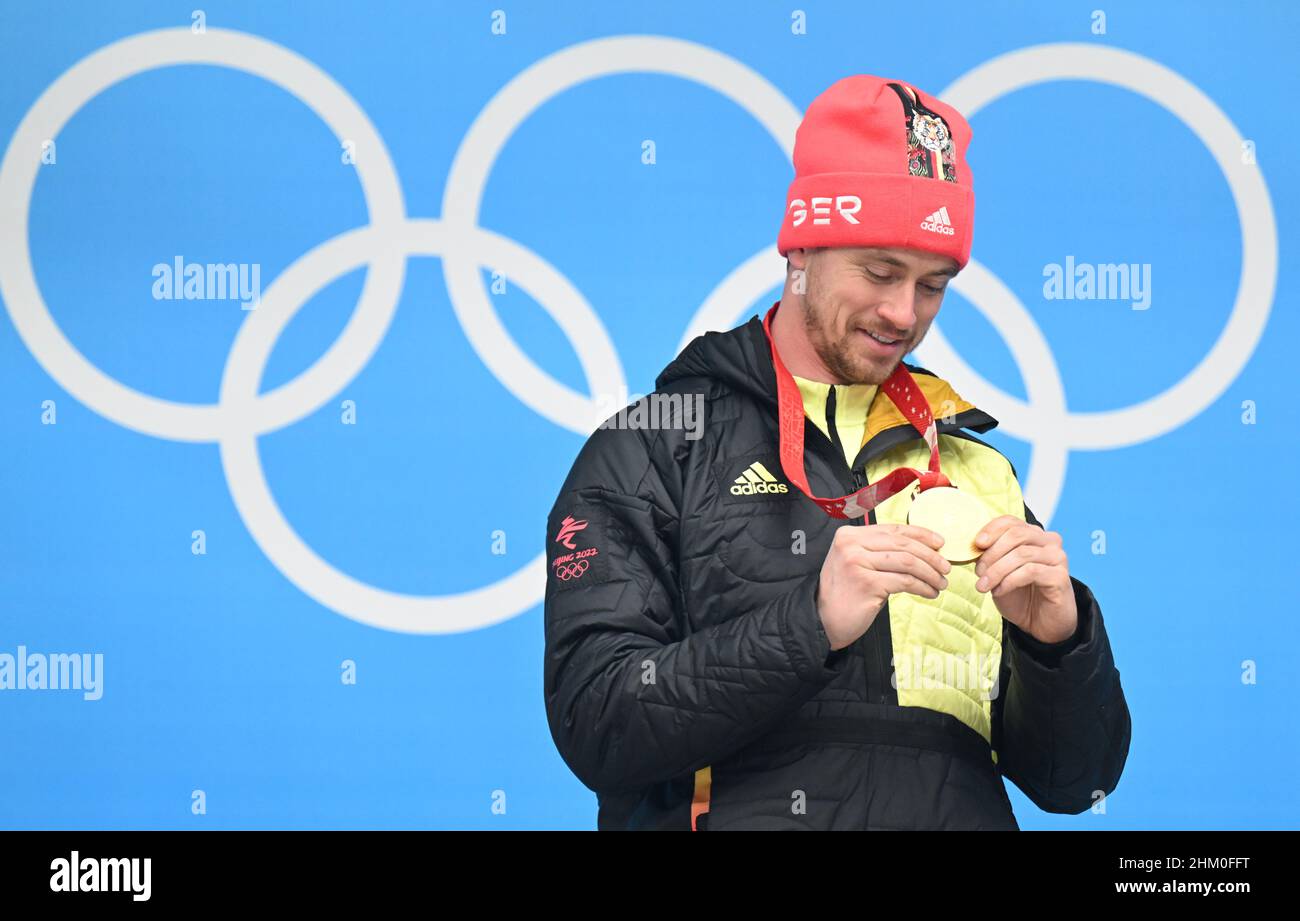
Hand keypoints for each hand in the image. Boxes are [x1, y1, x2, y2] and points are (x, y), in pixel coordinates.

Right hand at [817, 523, 950, 650]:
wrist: (823, 619)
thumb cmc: (844, 592)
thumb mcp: (856, 562)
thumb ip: (879, 551)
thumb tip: (922, 548)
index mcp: (850, 535)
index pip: (893, 529)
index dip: (921, 534)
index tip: (940, 542)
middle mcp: (851, 545)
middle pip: (903, 544)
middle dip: (931, 556)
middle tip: (945, 568)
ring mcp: (857, 563)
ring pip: (908, 562)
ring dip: (930, 573)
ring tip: (940, 583)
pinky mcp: (867, 584)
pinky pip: (905, 582)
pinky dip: (922, 587)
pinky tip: (929, 593)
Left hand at [973, 516, 1076, 644]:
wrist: (1040, 624)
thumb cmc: (1020, 595)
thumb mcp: (998, 572)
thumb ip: (990, 556)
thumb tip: (974, 545)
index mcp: (1033, 535)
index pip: (1011, 521)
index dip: (991, 530)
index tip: (977, 544)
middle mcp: (1049, 542)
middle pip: (1016, 535)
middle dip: (991, 553)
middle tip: (978, 572)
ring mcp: (1057, 558)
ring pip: (1021, 554)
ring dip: (997, 571)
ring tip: (983, 586)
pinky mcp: (1060, 576)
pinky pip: (1030, 571)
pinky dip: (1009, 581)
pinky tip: (999, 591)